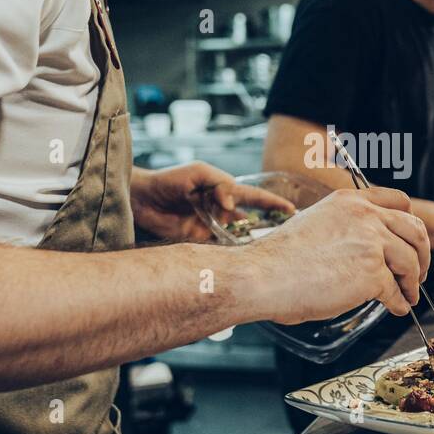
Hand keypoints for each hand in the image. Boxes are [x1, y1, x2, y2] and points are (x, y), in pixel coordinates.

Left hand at [130, 163, 293, 241]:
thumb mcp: (198, 172)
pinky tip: (237, 261)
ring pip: (235, 238)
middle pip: (248, 221)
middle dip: (265, 229)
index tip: (292, 210)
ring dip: (246, 245)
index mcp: (224, 192)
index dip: (273, 203)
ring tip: (263, 253)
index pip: (254, 198)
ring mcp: (210, 227)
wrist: (141, 199)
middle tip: (282, 238)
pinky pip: (217, 250)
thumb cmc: (169, 180)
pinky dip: (227, 255)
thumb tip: (231, 204)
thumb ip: (219, 183)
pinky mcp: (197, 242)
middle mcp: (221, 211)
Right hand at [249, 187, 431, 322]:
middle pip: (415, 230)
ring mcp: (371, 243)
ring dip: (413, 282)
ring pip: (412, 262)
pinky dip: (399, 303)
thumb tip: (369, 251)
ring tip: (407, 296)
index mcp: (350, 201)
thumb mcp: (317, 224)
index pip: (399, 200)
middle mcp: (365, 216)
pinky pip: (397, 291)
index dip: (411, 223)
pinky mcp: (372, 273)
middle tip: (419, 273)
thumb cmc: (280, 260)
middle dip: (423, 254)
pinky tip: (395, 308)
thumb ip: (347, 229)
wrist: (262, 277)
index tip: (411, 241)